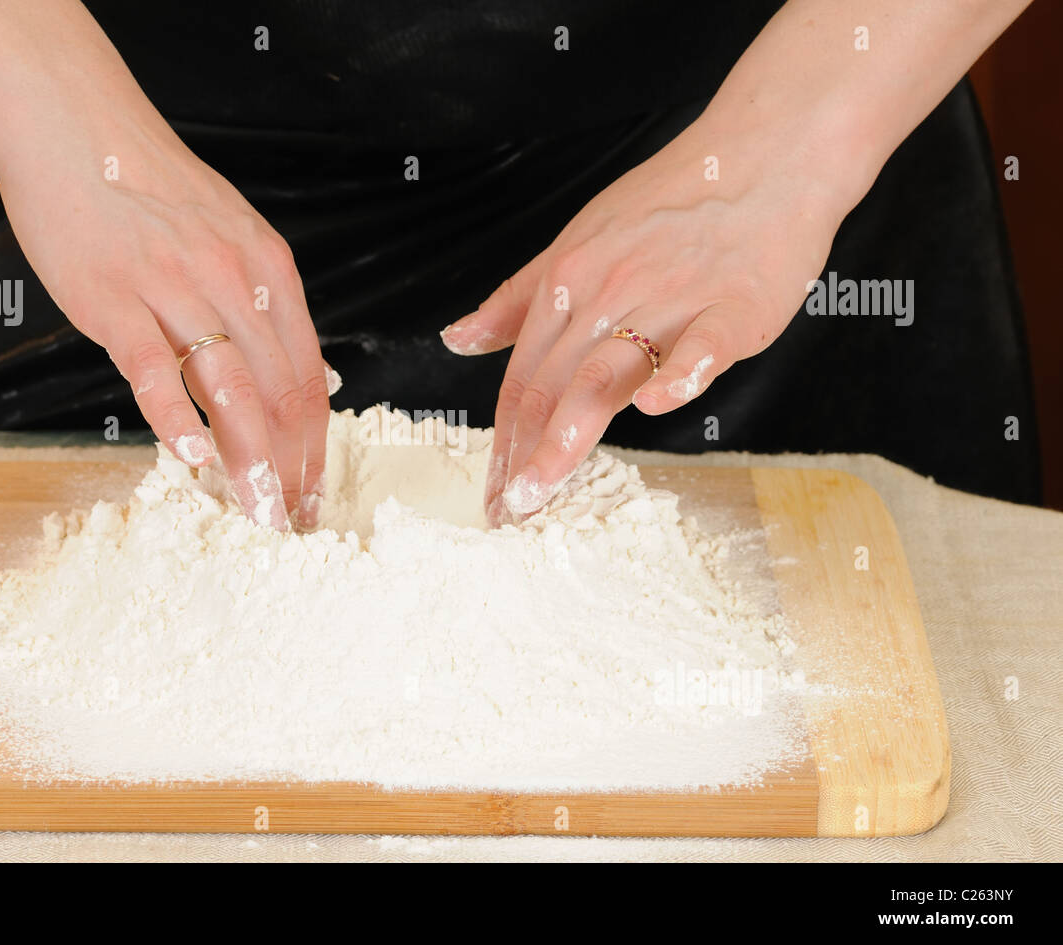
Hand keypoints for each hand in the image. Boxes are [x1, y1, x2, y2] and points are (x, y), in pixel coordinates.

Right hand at [0, 114, 330, 529]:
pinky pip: (154, 371)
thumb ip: (271, 307)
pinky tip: (189, 458)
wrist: (76, 129)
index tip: (314, 490)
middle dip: (291, 469)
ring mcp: (174, 290)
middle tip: (290, 520)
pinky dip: (174, 419)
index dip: (317, 445)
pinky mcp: (114, 300)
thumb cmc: (152, 188)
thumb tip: (317, 372)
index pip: (308, 377)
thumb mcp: (236, 235)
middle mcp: (232, 282)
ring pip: (229, 391)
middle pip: (279, 395)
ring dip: (248, 461)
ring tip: (256, 510)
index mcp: (267, 270)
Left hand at [442, 114, 844, 524]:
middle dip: (522, 454)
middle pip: (552, 384)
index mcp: (569, 280)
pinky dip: (679, 374)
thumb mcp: (579, 239)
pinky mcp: (734, 305)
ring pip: (606, 372)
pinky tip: (657, 406)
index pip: (522, 375)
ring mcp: (671, 298)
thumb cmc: (673, 202)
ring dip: (567, 436)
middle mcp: (609, 291)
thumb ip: (519, 298)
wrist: (766, 154)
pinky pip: (702, 344)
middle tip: (507, 511)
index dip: (502, 438)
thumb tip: (457, 339)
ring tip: (541, 488)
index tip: (493, 489)